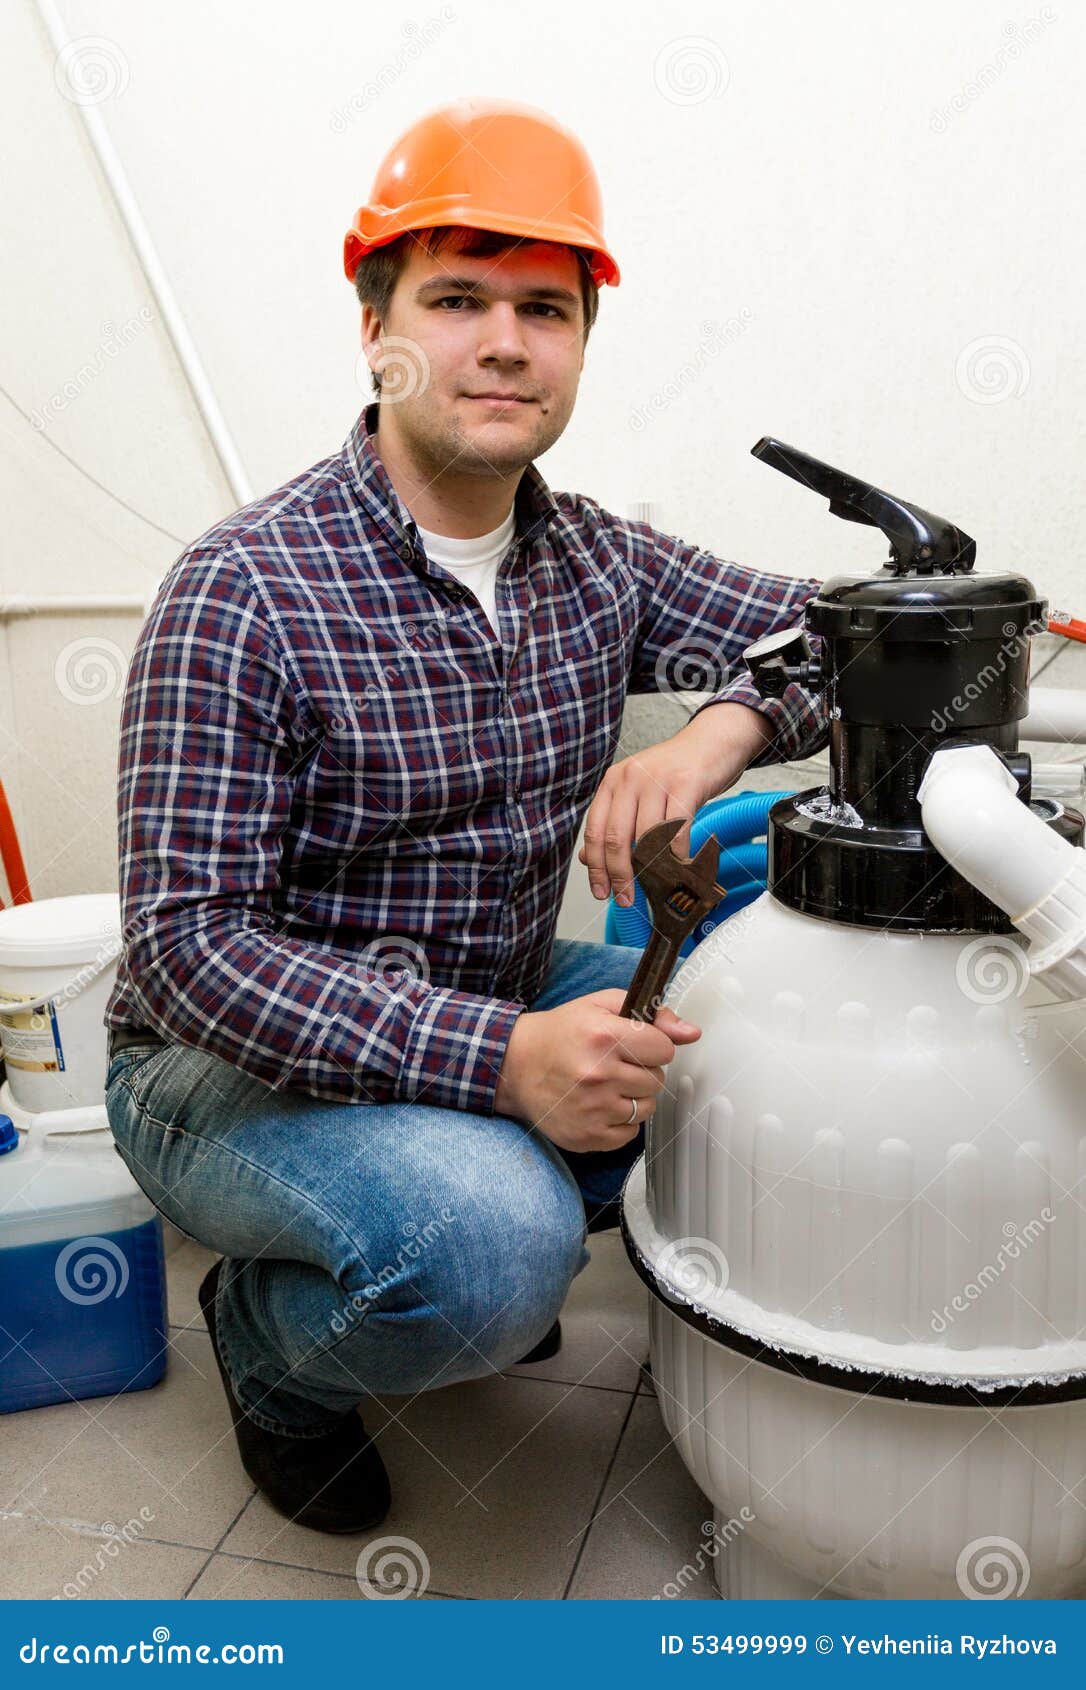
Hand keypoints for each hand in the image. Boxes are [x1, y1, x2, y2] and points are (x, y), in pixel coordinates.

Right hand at [493, 988, 701, 1152]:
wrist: (516, 1066)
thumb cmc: (561, 1033)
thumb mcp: (602, 1006)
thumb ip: (651, 1014)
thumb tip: (690, 1032)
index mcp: (603, 1037)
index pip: (665, 1049)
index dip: (653, 1045)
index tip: (636, 1044)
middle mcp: (598, 1074)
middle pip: (657, 1079)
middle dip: (642, 1070)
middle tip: (615, 1063)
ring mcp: (593, 1109)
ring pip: (647, 1107)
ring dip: (633, 1096)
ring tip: (607, 1084)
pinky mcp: (588, 1135)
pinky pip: (630, 1133)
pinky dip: (620, 1121)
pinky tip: (599, 1104)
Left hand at [578, 702, 773, 905]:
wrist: (712, 741)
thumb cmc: (676, 772)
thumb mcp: (639, 793)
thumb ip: (615, 822)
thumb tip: (589, 858)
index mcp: (612, 783)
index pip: (595, 831)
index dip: (596, 867)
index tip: (602, 890)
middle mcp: (629, 779)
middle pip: (616, 837)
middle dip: (620, 875)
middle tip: (626, 898)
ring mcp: (657, 780)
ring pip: (646, 837)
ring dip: (652, 869)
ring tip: (658, 886)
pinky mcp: (685, 784)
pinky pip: (677, 830)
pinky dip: (678, 855)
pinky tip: (680, 866)